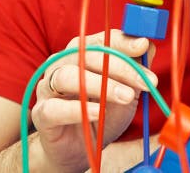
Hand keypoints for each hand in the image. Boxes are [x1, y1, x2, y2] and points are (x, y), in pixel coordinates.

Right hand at [30, 29, 156, 171]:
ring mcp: (48, 88)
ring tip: (126, 97)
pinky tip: (97, 113)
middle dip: (121, 67)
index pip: (102, 39)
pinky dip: (76, 110)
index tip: (143, 46)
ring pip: (67, 76)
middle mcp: (62, 64)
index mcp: (82, 53)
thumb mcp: (126, 90)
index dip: (123, 42)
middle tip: (146, 82)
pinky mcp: (42, 114)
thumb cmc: (102, 113)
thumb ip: (135, 68)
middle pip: (87, 55)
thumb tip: (148, 44)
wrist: (79, 148)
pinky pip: (54, 108)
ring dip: (100, 85)